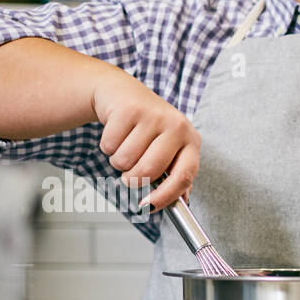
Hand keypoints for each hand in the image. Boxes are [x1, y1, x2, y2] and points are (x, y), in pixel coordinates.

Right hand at [91, 70, 200, 211]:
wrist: (122, 93)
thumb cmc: (149, 126)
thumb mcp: (169, 148)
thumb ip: (176, 175)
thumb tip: (182, 202)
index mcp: (191, 141)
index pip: (183, 177)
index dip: (165, 196)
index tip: (148, 206)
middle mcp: (177, 126)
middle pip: (148, 170)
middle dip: (132, 180)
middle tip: (129, 175)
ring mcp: (153, 116)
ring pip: (125, 160)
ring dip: (118, 161)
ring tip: (125, 146)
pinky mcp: (129, 109)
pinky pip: (109, 145)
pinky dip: (107, 146)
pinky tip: (116, 133)